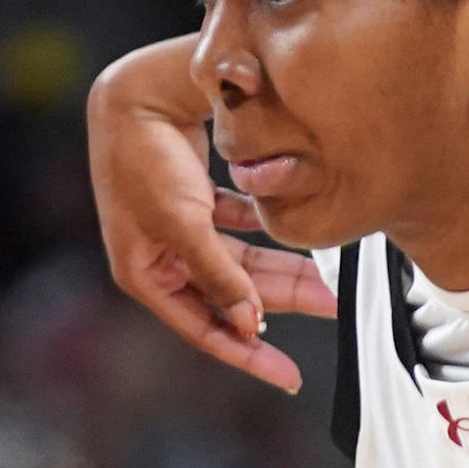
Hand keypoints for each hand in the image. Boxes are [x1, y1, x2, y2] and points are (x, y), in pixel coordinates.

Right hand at [89, 39, 335, 392]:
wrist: (138, 90)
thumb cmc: (147, 157)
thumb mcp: (183, 222)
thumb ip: (218, 274)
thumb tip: (249, 324)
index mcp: (146, 274)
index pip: (205, 330)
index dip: (249, 355)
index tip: (290, 377)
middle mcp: (162, 257)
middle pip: (232, 295)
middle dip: (281, 303)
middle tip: (331, 306)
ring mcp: (179, 228)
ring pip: (242, 262)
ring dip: (281, 269)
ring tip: (327, 278)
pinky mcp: (195, 199)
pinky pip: (239, 227)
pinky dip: (265, 230)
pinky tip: (295, 232)